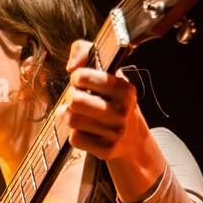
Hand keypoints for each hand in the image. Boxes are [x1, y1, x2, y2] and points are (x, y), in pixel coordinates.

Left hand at [58, 40, 165, 198]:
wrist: (133, 141)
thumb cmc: (115, 103)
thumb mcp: (109, 76)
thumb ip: (86, 52)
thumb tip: (71, 66)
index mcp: (125, 88)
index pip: (82, 77)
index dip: (76, 79)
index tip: (82, 83)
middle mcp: (123, 110)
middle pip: (74, 100)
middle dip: (70, 100)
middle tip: (78, 101)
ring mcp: (116, 132)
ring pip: (72, 120)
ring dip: (69, 117)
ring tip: (76, 116)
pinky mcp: (108, 150)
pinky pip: (75, 139)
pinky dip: (75, 135)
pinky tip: (84, 132)